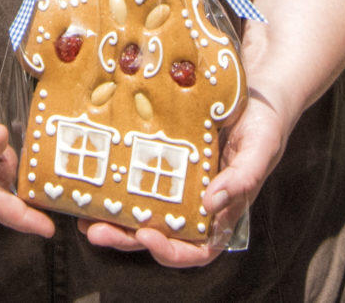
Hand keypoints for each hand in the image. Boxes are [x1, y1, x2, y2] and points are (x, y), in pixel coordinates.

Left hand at [79, 95, 287, 266]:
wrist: (251, 92)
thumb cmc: (262, 126)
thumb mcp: (260, 149)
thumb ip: (243, 179)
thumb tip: (211, 206)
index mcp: (220, 213)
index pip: (196, 250)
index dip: (171, 252)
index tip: (147, 237)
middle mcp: (192, 204)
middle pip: (156, 235)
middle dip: (125, 237)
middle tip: (95, 231)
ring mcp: (171, 182)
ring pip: (137, 211)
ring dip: (110, 218)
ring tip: (81, 216)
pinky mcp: (155, 159)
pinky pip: (132, 177)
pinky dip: (110, 183)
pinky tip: (86, 180)